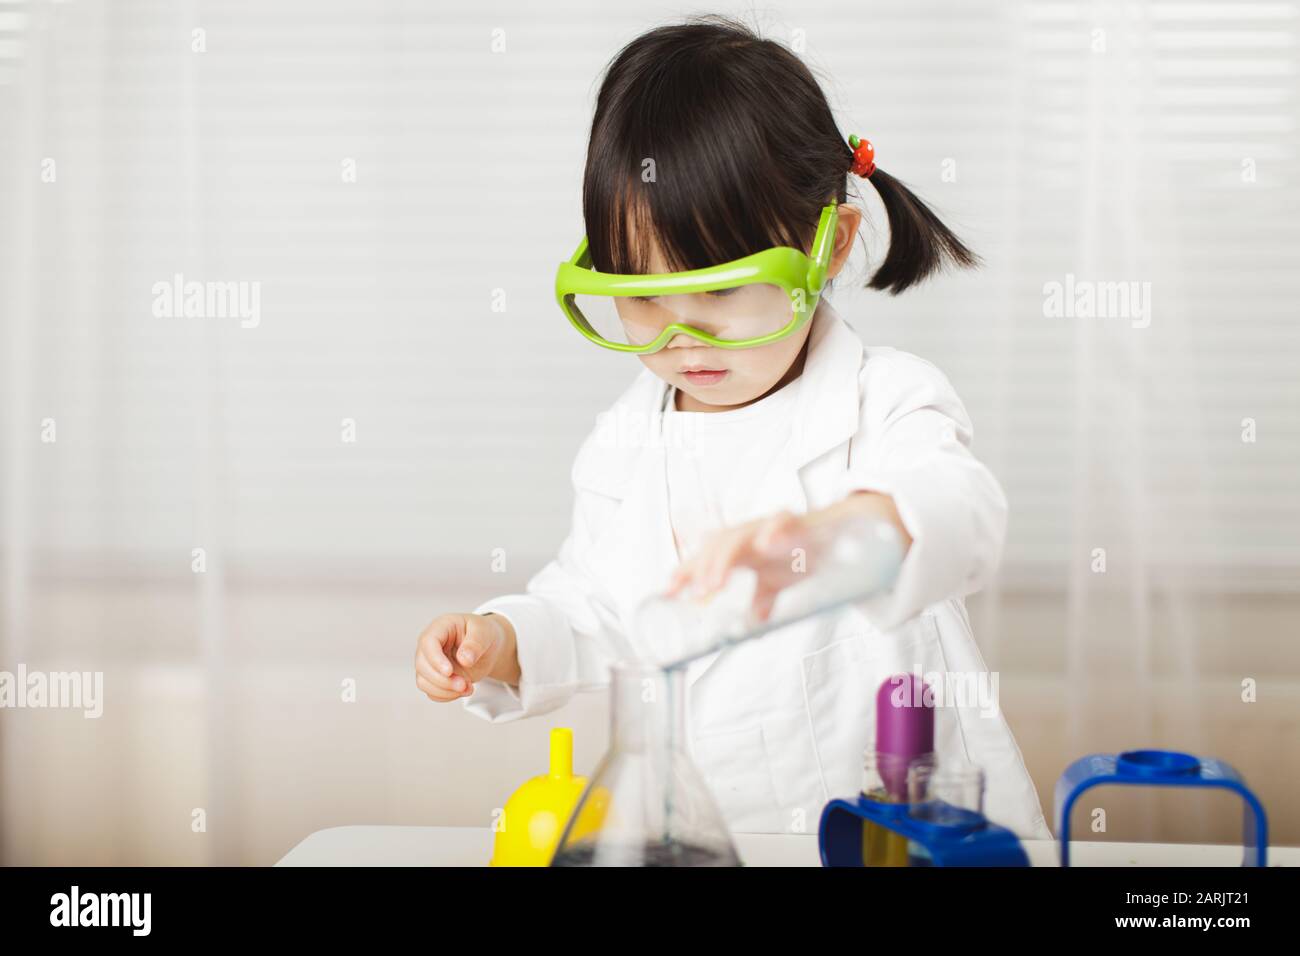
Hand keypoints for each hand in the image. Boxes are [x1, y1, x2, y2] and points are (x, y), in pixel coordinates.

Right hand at [414, 612, 516, 701]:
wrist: (487, 648)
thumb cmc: (484, 634)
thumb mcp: (485, 632)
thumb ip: (475, 644)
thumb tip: (464, 659)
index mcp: (440, 628)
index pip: (428, 642)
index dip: (435, 659)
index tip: (449, 671)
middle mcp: (430, 646)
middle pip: (422, 665)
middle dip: (443, 680)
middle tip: (465, 684)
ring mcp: (430, 663)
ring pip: (423, 682)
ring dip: (445, 690)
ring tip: (468, 688)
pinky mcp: (434, 678)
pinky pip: (432, 692)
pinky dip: (447, 696)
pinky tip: (463, 691)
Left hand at [663, 493, 910, 621]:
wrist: (841, 529)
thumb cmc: (802, 554)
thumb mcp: (778, 581)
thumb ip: (763, 599)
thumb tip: (753, 623)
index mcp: (742, 549)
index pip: (706, 557)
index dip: (685, 571)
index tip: (667, 592)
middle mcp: (751, 535)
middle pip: (715, 545)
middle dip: (701, 568)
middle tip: (697, 595)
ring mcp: (771, 527)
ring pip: (739, 534)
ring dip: (724, 558)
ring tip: (714, 583)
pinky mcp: (798, 522)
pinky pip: (782, 520)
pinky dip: (773, 531)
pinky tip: (765, 546)